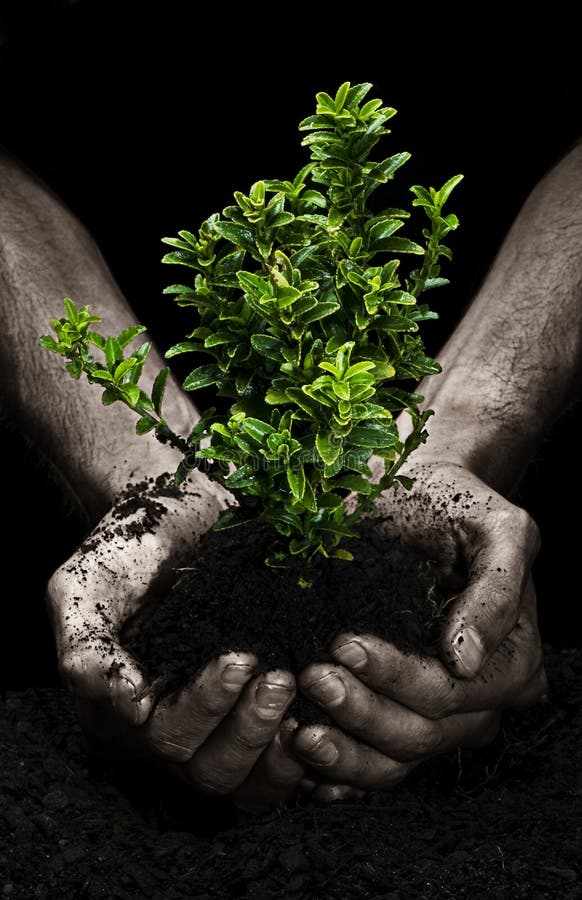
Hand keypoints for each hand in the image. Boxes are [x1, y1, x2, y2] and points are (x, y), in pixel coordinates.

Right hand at [47, 473, 304, 812]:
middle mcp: (165, 732)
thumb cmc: (129, 544)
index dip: (205, 708)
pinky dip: (309, 758)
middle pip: (209, 771)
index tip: (241, 659)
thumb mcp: (88, 583)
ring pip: (248, 782)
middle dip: (250, 730)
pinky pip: (282, 766)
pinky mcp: (252, 715)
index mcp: (119, 714)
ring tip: (304, 693)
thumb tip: (131, 708)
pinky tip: (331, 724)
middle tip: (282, 678)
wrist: (182, 510)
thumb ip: (90, 646)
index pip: (164, 738)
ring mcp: (212, 729)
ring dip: (281, 751)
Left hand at [293, 461, 546, 797]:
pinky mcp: (406, 718)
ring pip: (397, 759)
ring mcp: (445, 718)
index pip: (451, 689)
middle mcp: (484, 700)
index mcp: (514, 660)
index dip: (396, 675)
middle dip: (362, 709)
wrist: (429, 499)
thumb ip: (494, 591)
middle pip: (422, 732)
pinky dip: (341, 771)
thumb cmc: (461, 507)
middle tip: (312, 676)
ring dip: (345, 752)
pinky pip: (377, 765)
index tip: (343, 643)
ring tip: (298, 729)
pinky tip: (305, 765)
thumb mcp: (498, 531)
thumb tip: (465, 660)